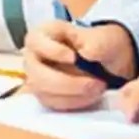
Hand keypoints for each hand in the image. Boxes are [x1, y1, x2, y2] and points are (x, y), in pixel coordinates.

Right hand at [22, 21, 137, 110]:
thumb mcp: (101, 38)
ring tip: (98, 88)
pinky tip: (92, 95)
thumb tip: (87, 53)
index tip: (74, 58)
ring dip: (74, 94)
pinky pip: (54, 103)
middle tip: (94, 82)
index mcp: (42, 34)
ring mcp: (36, 77)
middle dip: (67, 82)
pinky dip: (75, 102)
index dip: (53, 51)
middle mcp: (33, 56)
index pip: (36, 42)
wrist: (105, 61)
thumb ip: (95, 43)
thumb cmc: (98, 44)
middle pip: (37, 74)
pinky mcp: (45, 94)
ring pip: (44, 93)